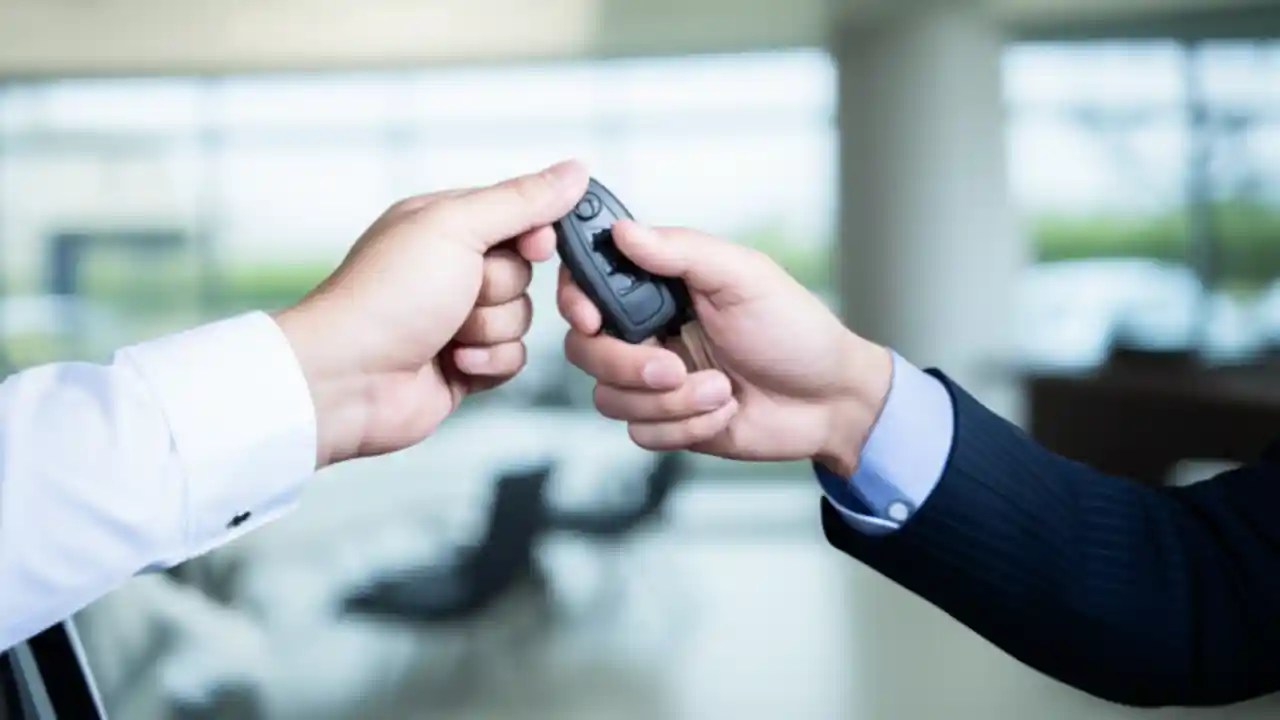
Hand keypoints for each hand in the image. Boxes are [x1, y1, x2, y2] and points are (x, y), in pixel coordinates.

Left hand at [276, 160, 588, 466]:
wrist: (348, 379)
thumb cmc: (385, 296)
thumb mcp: (456, 227)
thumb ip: (521, 201)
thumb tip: (574, 171)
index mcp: (443, 224)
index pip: (519, 215)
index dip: (534, 234)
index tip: (531, 245)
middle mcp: (450, 268)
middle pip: (524, 271)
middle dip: (499, 289)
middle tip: (462, 293)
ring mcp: (456, 318)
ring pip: (521, 318)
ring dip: (490, 329)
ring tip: (446, 333)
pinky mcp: (464, 363)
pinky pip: (513, 358)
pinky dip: (488, 362)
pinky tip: (452, 362)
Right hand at [557, 221, 892, 475]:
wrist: (830, 401)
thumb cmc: (796, 331)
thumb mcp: (744, 276)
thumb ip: (682, 251)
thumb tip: (623, 230)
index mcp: (660, 288)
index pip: (589, 284)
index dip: (574, 299)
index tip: (591, 316)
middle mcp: (648, 332)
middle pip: (585, 350)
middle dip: (627, 365)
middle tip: (674, 367)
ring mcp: (654, 380)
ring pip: (609, 398)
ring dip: (670, 402)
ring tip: (722, 390)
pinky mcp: (667, 423)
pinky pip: (640, 433)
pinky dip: (686, 427)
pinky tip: (723, 411)